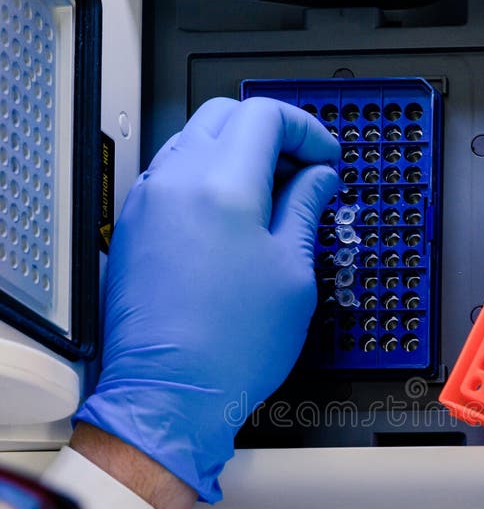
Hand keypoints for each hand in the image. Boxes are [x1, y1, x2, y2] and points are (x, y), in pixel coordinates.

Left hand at [74, 97, 339, 501]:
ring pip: (194, 141)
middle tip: (301, 170)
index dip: (306, 129)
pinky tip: (230, 219)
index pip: (266, 115)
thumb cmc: (229, 348)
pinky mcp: (134, 228)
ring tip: (268, 198)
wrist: (170, 393)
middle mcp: (177, 182)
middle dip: (271, 132)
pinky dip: (206, 179)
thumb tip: (316, 179)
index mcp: (224, 185)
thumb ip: (305, 210)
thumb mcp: (293, 275)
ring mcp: (148, 203)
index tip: (324, 157)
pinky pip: (172, 177)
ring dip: (236, 153)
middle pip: (226, 116)